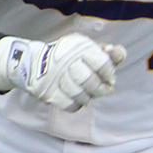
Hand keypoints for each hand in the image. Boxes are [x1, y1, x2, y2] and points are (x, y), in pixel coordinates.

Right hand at [0, 33, 127, 110]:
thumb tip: (119, 53)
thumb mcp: (84, 47)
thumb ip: (105, 52)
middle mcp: (66, 61)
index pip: (102, 64)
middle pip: (91, 82)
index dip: (109, 74)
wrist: (32, 62)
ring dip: (89, 98)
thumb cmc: (67, 55)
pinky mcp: (48, 92)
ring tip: (90, 94)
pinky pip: (70, 105)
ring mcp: (56, 77)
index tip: (109, 77)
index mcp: (78, 47)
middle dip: (102, 89)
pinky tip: (78, 100)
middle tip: (105, 89)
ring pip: (82, 96)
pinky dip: (77, 105)